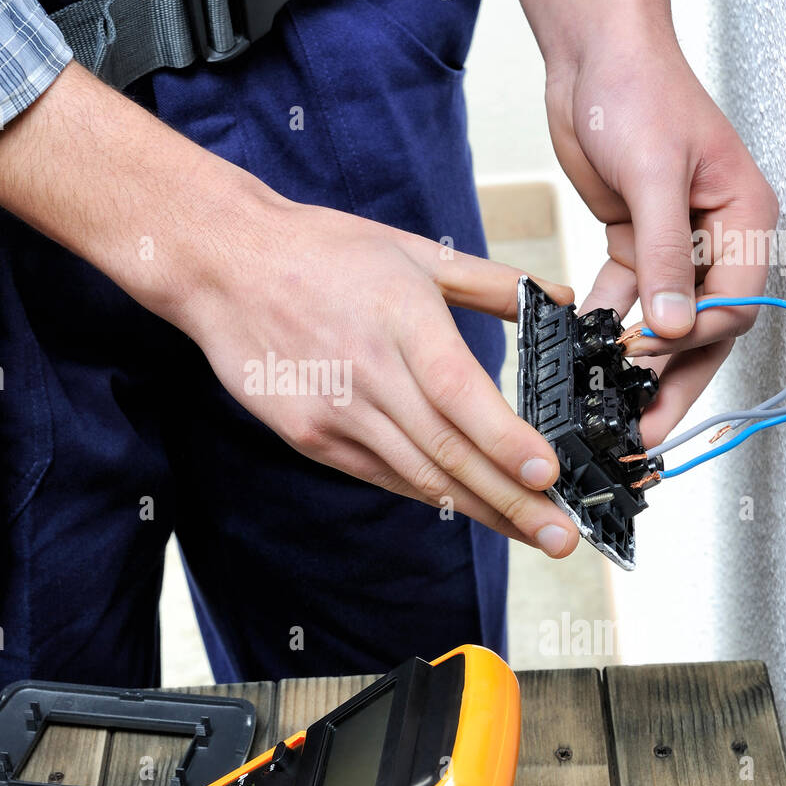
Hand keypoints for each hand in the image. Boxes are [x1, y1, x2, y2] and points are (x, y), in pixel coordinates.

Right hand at [173, 197, 581, 556]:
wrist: (224, 266)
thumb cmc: (319, 251)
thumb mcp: (412, 250)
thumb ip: (490, 282)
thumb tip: (558, 297)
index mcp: (399, 319)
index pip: (458, 393)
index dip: (505, 440)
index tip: (550, 476)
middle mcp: (367, 372)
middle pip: (445, 450)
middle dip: (510, 500)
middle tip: (561, 536)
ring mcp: (333, 412)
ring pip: (416, 475)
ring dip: (477, 509)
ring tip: (528, 532)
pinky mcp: (308, 436)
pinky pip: (379, 474)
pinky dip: (427, 494)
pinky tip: (465, 507)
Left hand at [546, 36, 778, 446]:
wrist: (595, 58)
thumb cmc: (641, 92)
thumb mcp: (653, 176)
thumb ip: (663, 255)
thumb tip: (675, 326)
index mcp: (747, 221)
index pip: (735, 306)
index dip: (693, 340)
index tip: (649, 357)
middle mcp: (716, 240)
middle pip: (700, 331)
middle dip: (670, 382)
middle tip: (642, 434)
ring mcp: (674, 244)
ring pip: (662, 323)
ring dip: (634, 364)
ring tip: (609, 409)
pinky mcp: (634, 241)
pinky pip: (624, 298)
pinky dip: (604, 325)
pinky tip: (581, 353)